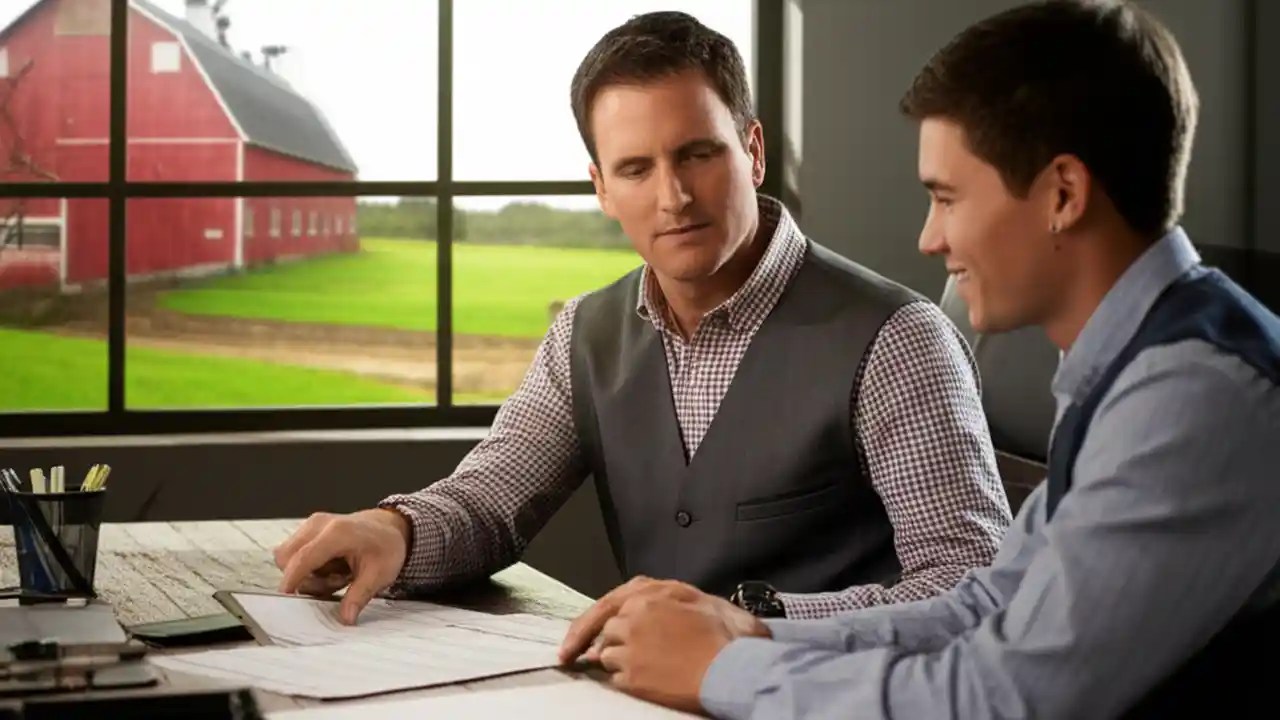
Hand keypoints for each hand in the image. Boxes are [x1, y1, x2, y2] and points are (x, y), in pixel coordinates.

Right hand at [273, 508, 411, 624]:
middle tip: (334, 584)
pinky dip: (306, 566)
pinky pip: (293, 553)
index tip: (288, 600)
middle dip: (304, 579)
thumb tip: (346, 618)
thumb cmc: (386, 546)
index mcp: (338, 532)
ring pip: (287, 557)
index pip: (303, 558)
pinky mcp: (308, 529)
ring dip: (306, 574)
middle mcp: (319, 524)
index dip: (291, 581)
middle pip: (287, 558)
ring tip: (336, 575)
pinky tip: (329, 568)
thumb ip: (359, 596)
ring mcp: (312, 525)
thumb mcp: (380, 574)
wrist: (389, 527)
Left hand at [558, 576, 767, 663]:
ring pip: (606, 656)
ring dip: (618, 661)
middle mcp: (632, 618)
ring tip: (646, 667)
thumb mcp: (697, 601)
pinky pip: (615, 679)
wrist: (729, 669)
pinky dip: (625, 681)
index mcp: (646, 595)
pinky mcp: (632, 676)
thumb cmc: (721, 635)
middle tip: (628, 654)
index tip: (579, 638)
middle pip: (607, 632)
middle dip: (614, 642)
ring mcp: (630, 649)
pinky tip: (648, 680)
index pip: (607, 607)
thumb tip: (635, 613)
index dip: (592, 624)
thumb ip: (662, 601)